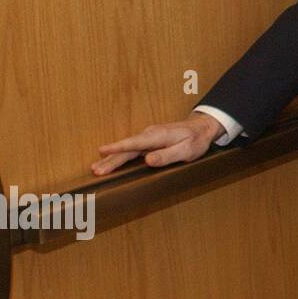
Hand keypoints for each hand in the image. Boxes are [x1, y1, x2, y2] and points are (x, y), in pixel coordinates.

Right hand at [92, 112, 222, 175]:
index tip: (102, 150)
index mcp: (158, 136)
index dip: (118, 147)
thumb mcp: (186, 150)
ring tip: (97, 168)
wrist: (202, 128)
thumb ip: (167, 155)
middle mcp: (150, 134)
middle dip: (110, 159)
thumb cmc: (196, 140)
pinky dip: (119, 155)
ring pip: (127, 149)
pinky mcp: (149, 141)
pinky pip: (131, 149)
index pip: (134, 143)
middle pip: (127, 148)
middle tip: (96, 170)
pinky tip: (110, 162)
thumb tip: (147, 160)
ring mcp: (148, 137)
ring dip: (112, 158)